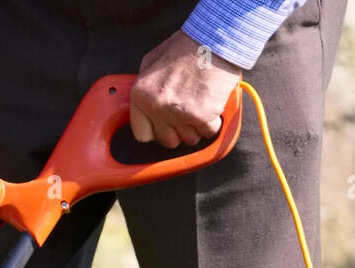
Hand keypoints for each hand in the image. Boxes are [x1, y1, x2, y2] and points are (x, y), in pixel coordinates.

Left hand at [130, 30, 240, 148]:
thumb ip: (145, 83)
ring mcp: (178, 113)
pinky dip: (213, 122)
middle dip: (178, 131)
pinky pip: (208, 132)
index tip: (166, 125)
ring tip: (200, 104)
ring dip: (196, 127)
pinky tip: (212, 104)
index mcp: (141, 95)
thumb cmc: (186, 47)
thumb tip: (144, 102)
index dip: (157, 130)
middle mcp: (157, 106)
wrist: (213, 40)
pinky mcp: (201, 116)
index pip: (143, 134)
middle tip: (187, 113)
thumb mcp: (153, 60)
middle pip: (168, 141)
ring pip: (189, 139)